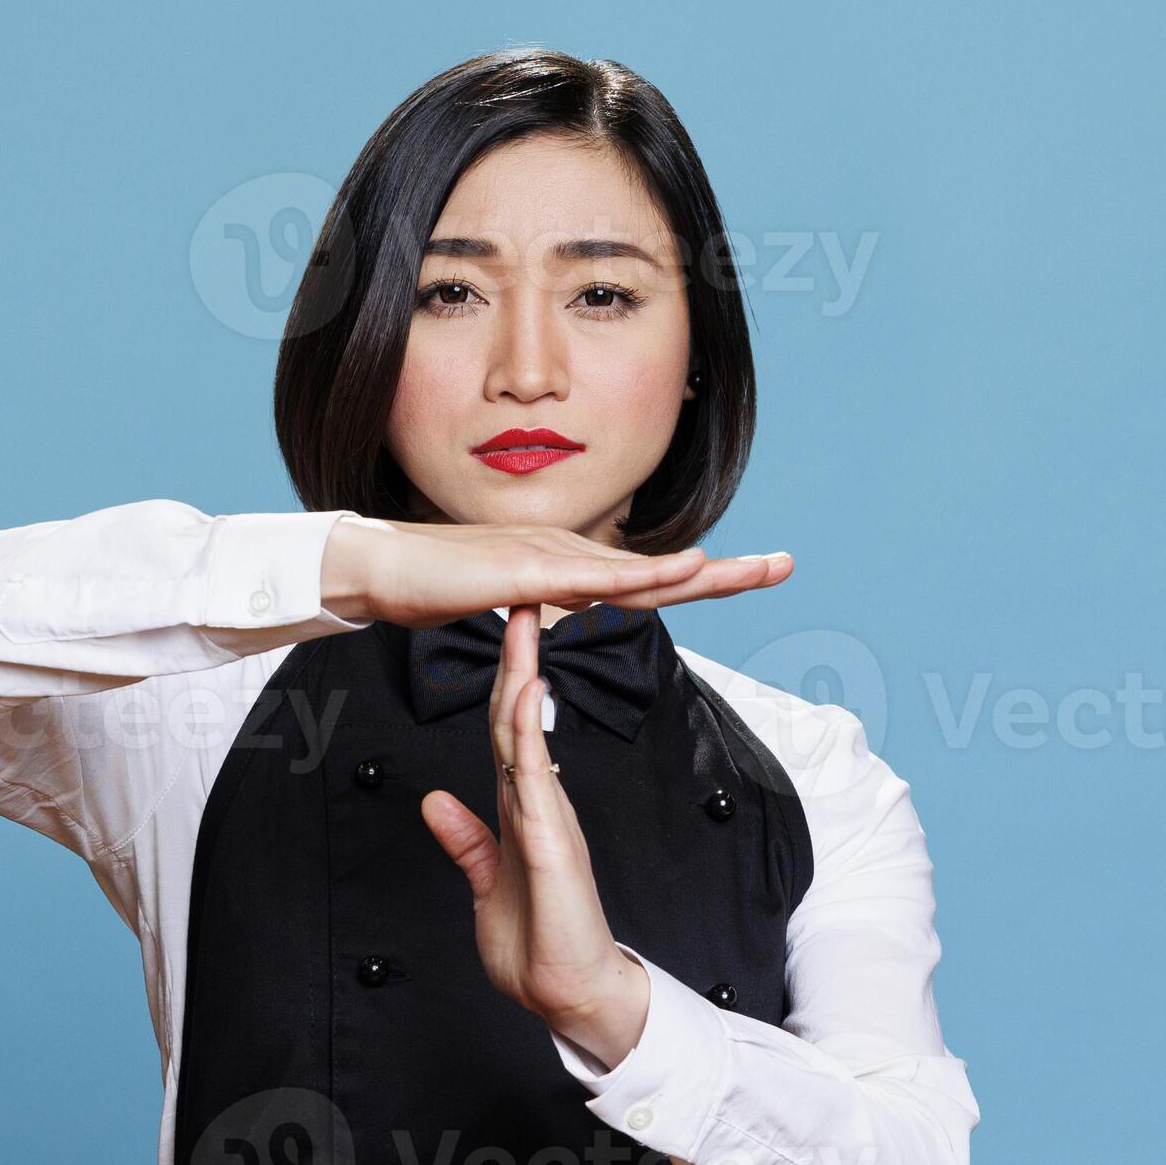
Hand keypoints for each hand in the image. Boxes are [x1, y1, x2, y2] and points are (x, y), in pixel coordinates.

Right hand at [323, 516, 790, 628]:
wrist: (381, 568)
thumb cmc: (430, 584)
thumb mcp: (501, 600)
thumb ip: (537, 602)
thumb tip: (556, 608)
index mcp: (568, 569)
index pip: (646, 580)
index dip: (699, 578)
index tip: (748, 576)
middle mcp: (571, 556)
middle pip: (662, 570)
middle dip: (726, 570)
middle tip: (784, 566)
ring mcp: (553, 559)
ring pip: (642, 571)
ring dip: (703, 571)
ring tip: (755, 570)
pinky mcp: (529, 569)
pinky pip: (597, 577)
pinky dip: (645, 574)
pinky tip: (683, 570)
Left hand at [418, 605, 651, 1064]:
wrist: (573, 995)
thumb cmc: (538, 946)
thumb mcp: (487, 885)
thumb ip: (466, 842)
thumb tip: (436, 802)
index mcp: (521, 813)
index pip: (506, 734)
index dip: (500, 683)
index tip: (501, 635)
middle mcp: (538, 807)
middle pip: (519, 721)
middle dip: (515, 660)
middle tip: (519, 602)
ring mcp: (549, 822)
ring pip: (529, 739)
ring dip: (523, 681)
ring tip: (524, 626)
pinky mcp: (554, 846)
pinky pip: (537, 781)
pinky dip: (529, 736)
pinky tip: (527, 698)